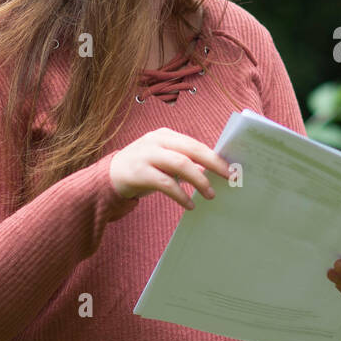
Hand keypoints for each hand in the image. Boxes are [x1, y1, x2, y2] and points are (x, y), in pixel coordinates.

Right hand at [108, 127, 231, 206]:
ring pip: (180, 164)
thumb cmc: (143, 169)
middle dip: (214, 163)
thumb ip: (186, 162)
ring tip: (210, 194)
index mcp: (166, 136)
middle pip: (192, 149)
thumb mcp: (165, 162)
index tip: (232, 168)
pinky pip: (165, 183)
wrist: (108, 177)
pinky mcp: (139, 172)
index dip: (215, 156)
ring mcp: (146, 155)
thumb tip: (213, 169)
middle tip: (229, 177)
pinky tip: (190, 204)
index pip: (196, 144)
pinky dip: (181, 195)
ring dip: (199, 180)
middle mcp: (156, 141)